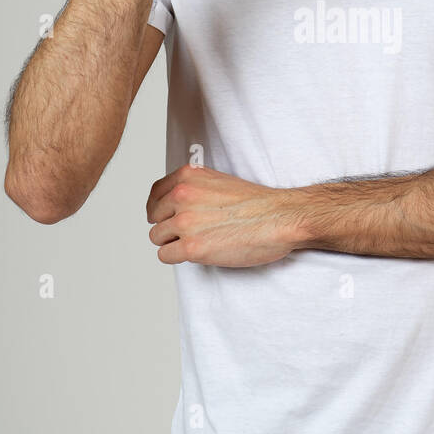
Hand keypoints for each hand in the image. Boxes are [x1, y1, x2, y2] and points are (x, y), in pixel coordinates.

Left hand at [146, 163, 302, 267]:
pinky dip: (178, 257)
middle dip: (169, 227)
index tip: (166, 217)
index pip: (154, 194)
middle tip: (191, 232)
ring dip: (173, 243)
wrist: (279, 218)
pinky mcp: (191, 247)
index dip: (160, 209)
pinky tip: (198, 253)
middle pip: (154, 218)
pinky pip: (165, 256)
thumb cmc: (257, 203)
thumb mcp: (219, 180)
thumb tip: (174, 205)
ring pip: (157, 238)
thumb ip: (194, 188)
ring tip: (198, 242)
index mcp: (187, 176)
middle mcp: (182, 195)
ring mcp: (185, 222)